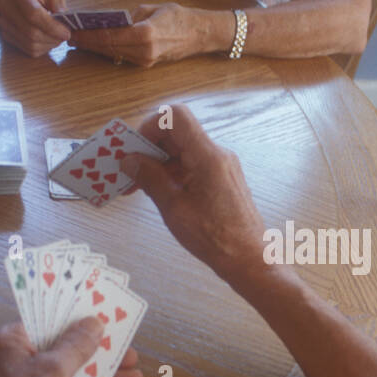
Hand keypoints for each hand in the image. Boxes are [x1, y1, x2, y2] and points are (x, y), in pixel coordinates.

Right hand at [0, 0, 70, 57]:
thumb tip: (63, 20)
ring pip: (30, 44)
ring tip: (58, 37)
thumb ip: (59, 2)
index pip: (34, 15)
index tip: (67, 32)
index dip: (52, 27)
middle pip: (32, 33)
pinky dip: (42, 48)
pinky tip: (48, 39)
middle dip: (53, 38)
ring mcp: (4, 22)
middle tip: (65, 36)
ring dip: (49, 44)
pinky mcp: (6, 34)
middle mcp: (7, 7)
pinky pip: (27, 49)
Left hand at [0, 320, 142, 376]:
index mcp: (8, 342)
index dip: (76, 317)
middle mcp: (13, 362)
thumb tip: (93, 323)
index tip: (104, 316)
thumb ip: (76, 344)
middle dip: (97, 352)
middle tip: (129, 352)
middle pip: (62, 348)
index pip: (45, 320)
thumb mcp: (55, 370)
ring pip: (68, 375)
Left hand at [69, 3, 224, 67]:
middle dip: (87, 43)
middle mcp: (144, 51)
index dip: (89, 35)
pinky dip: (107, 51)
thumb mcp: (152, 9)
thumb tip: (111, 21)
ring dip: (95, 49)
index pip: (109, 36)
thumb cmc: (179, 17)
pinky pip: (121, 57)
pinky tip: (96, 46)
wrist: (199, 34)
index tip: (74, 31)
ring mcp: (145, 60)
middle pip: (108, 48)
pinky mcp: (146, 64)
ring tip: (79, 42)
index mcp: (145, 34)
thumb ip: (130, 17)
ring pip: (113, 54)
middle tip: (70, 37)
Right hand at [119, 103, 269, 289]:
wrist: (249, 259)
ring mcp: (222, 167)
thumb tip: (129, 160)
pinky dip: (172, 173)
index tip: (134, 150)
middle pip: (177, 134)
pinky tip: (159, 193)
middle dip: (149, 148)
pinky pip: (192, 165)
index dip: (150, 127)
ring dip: (158, 163)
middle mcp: (217, 154)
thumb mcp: (174, 208)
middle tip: (127, 171)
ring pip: (183, 150)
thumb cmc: (214, 237)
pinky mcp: (222, 179)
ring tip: (138, 187)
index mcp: (208, 156)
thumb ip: (150, 178)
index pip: (175, 117)